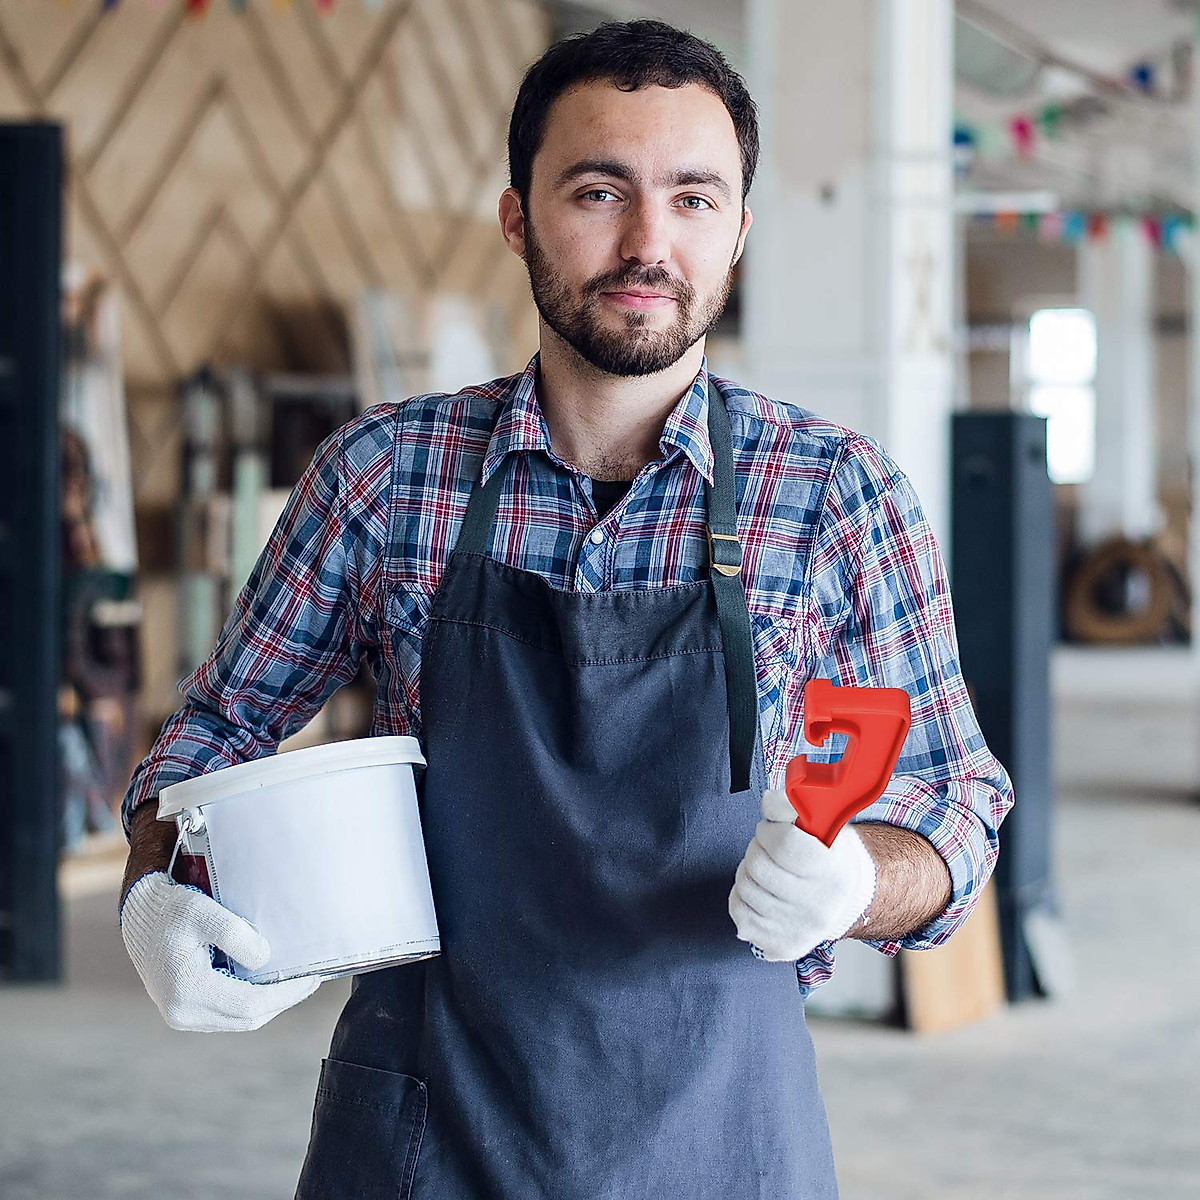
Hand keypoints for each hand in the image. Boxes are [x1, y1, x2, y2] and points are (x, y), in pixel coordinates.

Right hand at [119, 872, 321, 1032]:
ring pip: (240, 1019)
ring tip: (295, 979)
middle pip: (249, 1017)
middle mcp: (183, 1013)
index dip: (286, 992)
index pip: (251, 1004)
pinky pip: (228, 1013)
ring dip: (270, 1002)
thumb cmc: (170, 910)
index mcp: (187, 993)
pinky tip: (268, 981)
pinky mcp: (186, 1010)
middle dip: (284, 999)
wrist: (140, 915)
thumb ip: (235, 934)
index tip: (312, 975)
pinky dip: (252, 1001)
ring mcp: (183, 1016)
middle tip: (311, 978)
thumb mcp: (203, 912)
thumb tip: (266, 958)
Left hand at [728, 788, 876, 961]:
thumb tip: (768, 802)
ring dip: (747, 871)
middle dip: (755, 849)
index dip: (768, 831)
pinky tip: (760, 890)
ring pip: (745, 888)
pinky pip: (739, 912)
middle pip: (759, 866)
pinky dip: (741, 896)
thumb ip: (792, 806)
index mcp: (834, 872)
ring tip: (765, 869)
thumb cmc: (827, 856)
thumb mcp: (821, 825)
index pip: (784, 845)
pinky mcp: (781, 945)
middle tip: (767, 848)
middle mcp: (819, 906)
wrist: (844, 900)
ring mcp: (800, 929)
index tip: (769, 829)